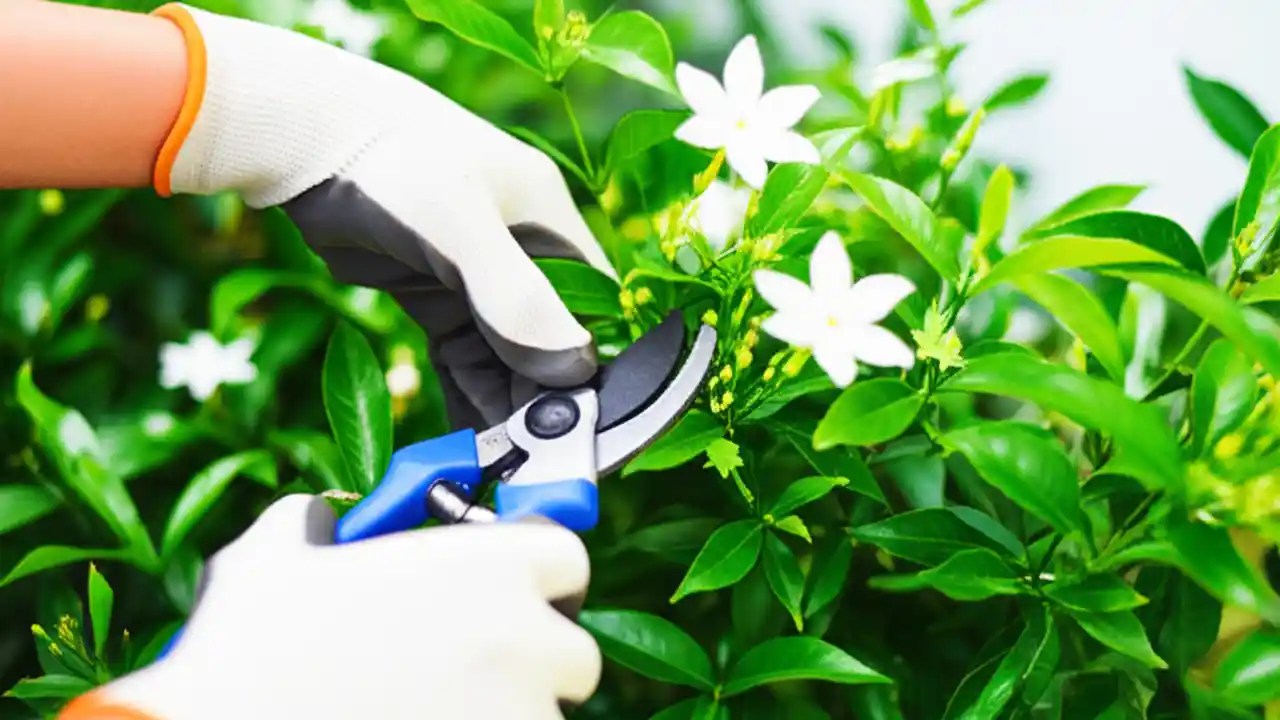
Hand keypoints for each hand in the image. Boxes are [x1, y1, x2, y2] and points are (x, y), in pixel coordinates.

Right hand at [78, 495, 599, 719]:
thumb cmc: (245, 651)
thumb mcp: (278, 552)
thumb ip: (324, 519)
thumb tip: (329, 519)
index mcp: (490, 568)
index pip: (567, 558)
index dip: (535, 574)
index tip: (505, 590)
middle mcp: (523, 640)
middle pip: (572, 649)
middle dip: (529, 657)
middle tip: (463, 664)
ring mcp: (519, 715)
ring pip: (544, 715)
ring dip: (505, 710)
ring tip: (428, 706)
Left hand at [153, 4, 612, 428]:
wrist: (299, 138)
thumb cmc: (388, 162)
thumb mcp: (458, 223)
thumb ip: (515, 298)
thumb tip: (574, 370)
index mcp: (547, 222)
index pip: (594, 307)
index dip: (598, 364)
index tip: (588, 423)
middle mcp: (521, 253)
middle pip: (551, 342)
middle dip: (546, 400)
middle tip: (537, 461)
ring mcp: (476, 278)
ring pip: (508, 359)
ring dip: (507, 409)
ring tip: (504, 466)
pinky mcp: (435, 296)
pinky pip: (466, 360)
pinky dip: (471, 400)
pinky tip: (473, 445)